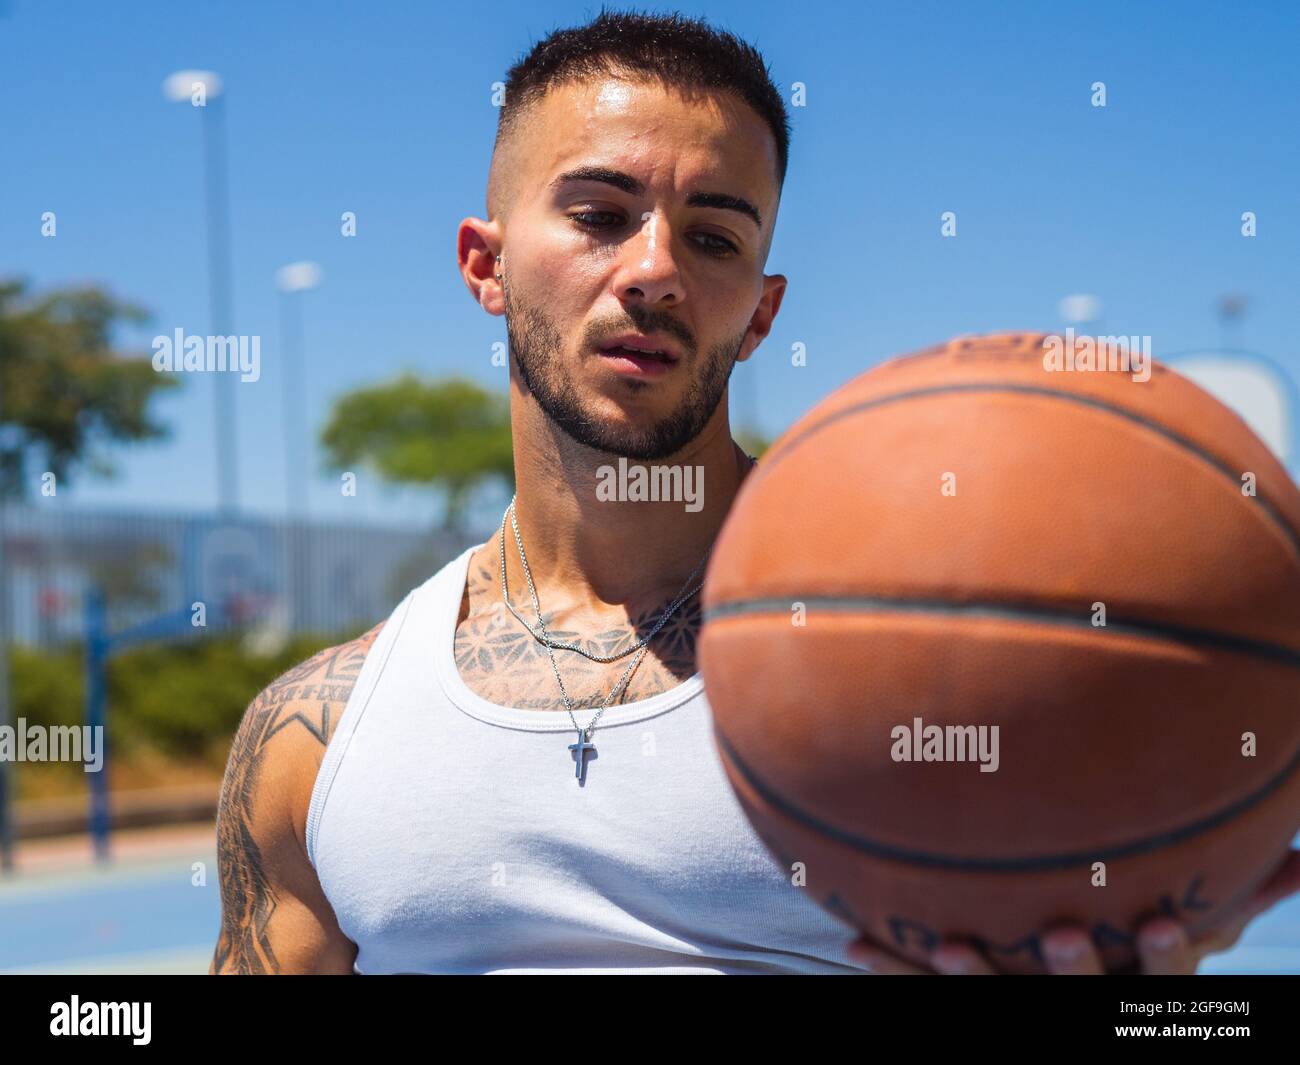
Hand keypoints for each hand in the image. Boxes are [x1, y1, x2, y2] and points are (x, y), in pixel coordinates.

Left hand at [847, 848, 1299, 973]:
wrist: (1067, 1025)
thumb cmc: (1132, 967)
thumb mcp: (1187, 937)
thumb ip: (1239, 897)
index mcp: (1130, 987)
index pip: (1160, 977)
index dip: (1165, 957)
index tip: (1163, 924)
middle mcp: (1074, 1002)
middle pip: (1078, 994)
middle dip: (1073, 969)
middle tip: (1063, 931)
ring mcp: (1019, 1006)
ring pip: (998, 997)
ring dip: (976, 973)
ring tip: (960, 944)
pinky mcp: (968, 1004)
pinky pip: (923, 988)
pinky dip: (893, 966)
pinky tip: (852, 945)